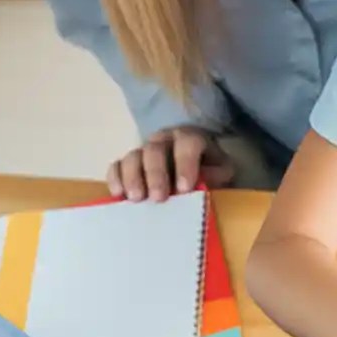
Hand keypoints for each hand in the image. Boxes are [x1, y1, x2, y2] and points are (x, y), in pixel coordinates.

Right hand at [107, 126, 236, 201]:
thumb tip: (201, 183)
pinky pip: (117, 165)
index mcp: (189, 138)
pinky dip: (115, 179)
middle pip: (154, 150)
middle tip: (158, 198)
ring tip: (136, 199)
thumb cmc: (209, 170)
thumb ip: (216, 175)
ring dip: (133, 177)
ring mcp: (144, 150)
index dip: (185, 165)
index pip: (187, 144)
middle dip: (156, 174)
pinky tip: (118, 195)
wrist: (194, 168)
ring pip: (133, 156)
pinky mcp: (129, 163)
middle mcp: (164, 140)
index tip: (184, 189)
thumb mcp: (221, 172)